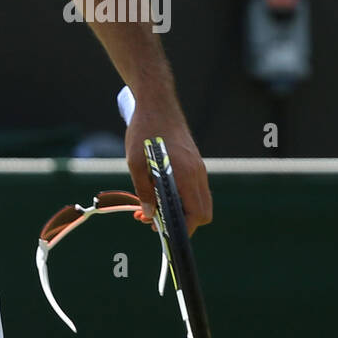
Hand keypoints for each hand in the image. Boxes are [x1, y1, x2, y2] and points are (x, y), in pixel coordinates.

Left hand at [125, 107, 212, 236]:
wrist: (157, 103)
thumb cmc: (144, 131)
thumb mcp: (135, 162)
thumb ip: (143, 191)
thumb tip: (149, 215)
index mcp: (186, 174)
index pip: (195, 215)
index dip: (182, 230)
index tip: (164, 233)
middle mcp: (198, 173)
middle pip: (202, 213)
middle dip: (182, 224)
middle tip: (154, 221)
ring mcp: (199, 168)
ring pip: (200, 202)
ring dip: (181, 211)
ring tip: (153, 209)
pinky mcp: (195, 163)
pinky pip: (195, 189)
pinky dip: (183, 198)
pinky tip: (161, 193)